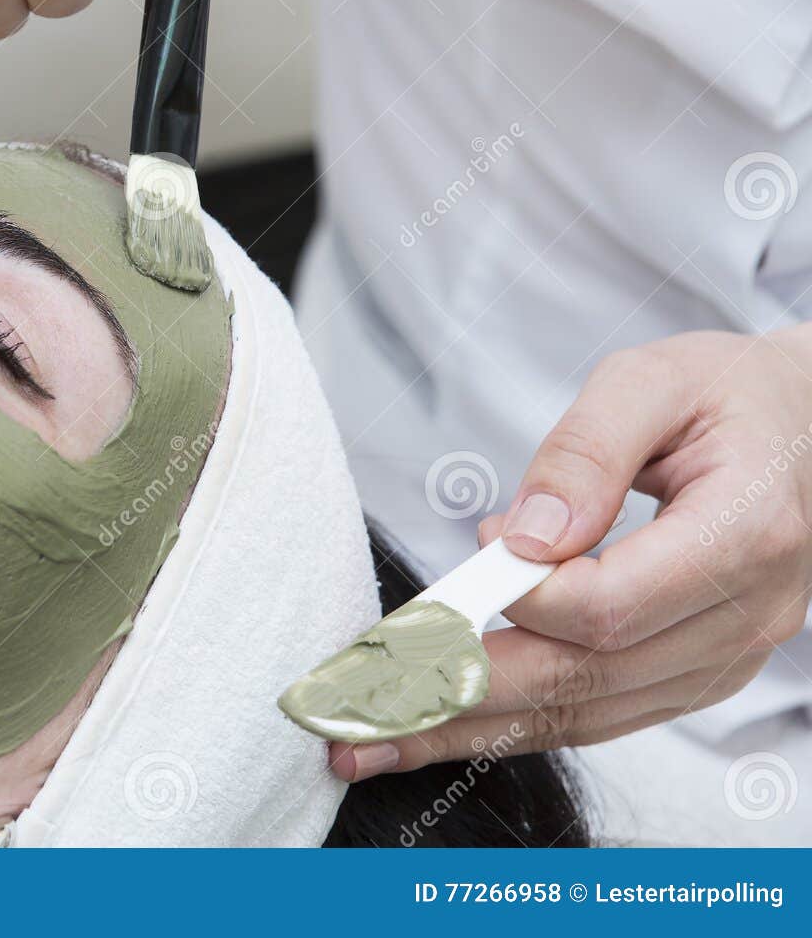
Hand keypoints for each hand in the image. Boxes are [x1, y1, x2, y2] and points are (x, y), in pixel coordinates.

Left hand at [334, 330, 811, 781]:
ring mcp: (724, 658)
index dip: (522, 600)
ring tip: (370, 742)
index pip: (611, 606)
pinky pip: (598, 713)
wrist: (806, 432)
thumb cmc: (726, 397)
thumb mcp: (652, 381)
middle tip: (357, 708)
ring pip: (583, 714)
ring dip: (469, 732)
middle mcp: (744, 616)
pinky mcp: (695, 674)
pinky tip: (441, 728)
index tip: (462, 564)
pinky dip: (513, 724)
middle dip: (457, 697)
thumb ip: (586, 450)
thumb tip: (523, 536)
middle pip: (582, 678)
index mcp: (745, 535)